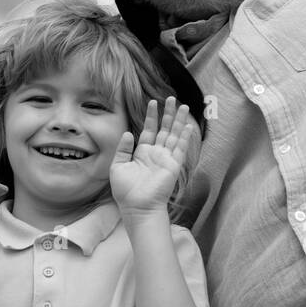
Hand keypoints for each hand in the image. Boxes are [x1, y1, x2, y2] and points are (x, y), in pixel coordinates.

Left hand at [109, 97, 192, 219]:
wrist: (137, 207)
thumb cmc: (126, 191)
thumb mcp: (117, 167)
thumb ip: (123, 149)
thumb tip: (128, 133)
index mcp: (142, 153)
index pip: (149, 130)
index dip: (151, 116)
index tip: (153, 102)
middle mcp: (156, 154)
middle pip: (164, 129)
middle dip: (168, 114)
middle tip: (171, 98)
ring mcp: (166, 159)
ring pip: (174, 135)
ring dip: (178, 121)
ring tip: (183, 106)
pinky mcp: (173, 165)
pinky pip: (180, 148)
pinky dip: (184, 137)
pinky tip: (188, 125)